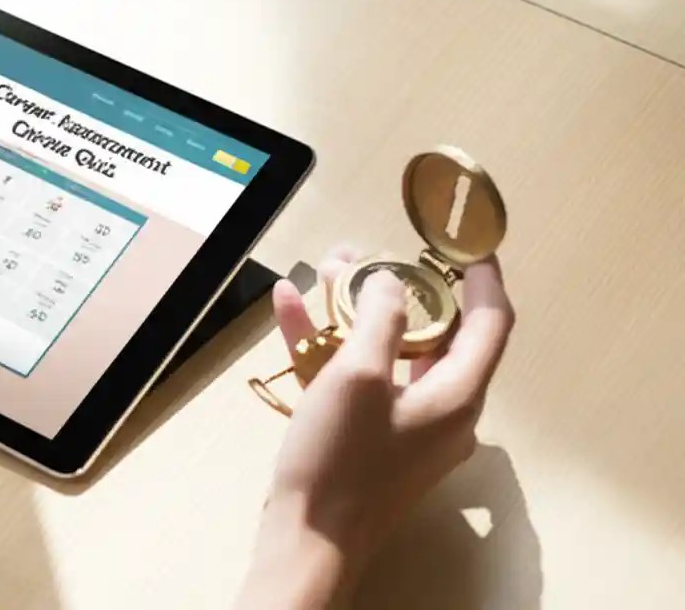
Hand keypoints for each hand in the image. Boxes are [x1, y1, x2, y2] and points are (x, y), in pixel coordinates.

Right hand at [240, 248, 513, 607]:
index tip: (467, 243)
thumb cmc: (340, 459)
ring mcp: (404, 425)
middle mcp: (441, 409)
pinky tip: (290, 311)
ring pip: (387, 352)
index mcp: (458, 395)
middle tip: (363, 255)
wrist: (307, 538)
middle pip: (432, 333)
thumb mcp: (358, 377)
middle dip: (395, 288)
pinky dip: (328, 346)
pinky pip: (356, 379)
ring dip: (353, 311)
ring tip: (320, 272)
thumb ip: (381, 319)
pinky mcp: (368, 438)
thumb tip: (392, 282)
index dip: (482, 278)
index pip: (490, 323)